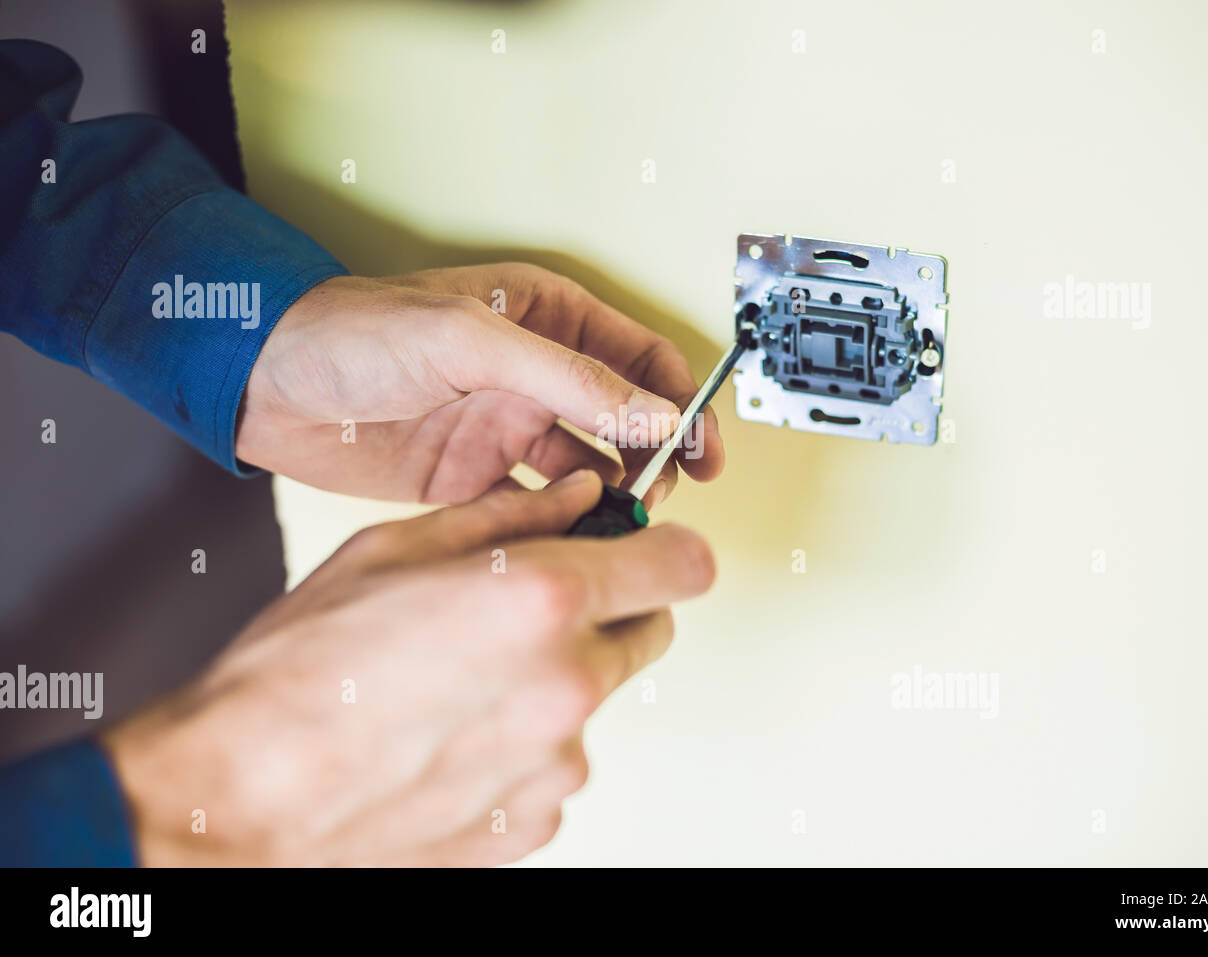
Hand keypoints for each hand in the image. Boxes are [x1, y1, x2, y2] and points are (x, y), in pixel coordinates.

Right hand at [99, 472, 714, 865]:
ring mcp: (556, 763)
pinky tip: (449, 736)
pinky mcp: (533, 818)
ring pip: (592, 700)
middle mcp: (566, 684)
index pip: (682, 564)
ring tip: (459, 685)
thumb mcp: (393, 551)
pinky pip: (553, 764)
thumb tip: (574, 498)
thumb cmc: (299, 676)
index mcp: (540, 601)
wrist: (243, 796)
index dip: (667, 549)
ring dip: (552, 684)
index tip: (647, 548)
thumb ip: (506, 516)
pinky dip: (521, 746)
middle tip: (531, 610)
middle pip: (650, 630)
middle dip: (608, 610)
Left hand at [235, 264, 725, 508]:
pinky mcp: (476, 475)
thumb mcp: (473, 341)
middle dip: (655, 460)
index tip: (701, 452)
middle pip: (626, 420)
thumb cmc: (354, 331)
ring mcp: (507, 426)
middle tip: (660, 500)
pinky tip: (569, 541)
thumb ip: (570, 379)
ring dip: (613, 497)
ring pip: (589, 468)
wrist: (266, 384)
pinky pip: (539, 504)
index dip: (683, 404)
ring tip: (621, 528)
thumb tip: (653, 414)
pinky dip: (562, 524)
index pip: (642, 361)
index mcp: (549, 318)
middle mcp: (536, 373)